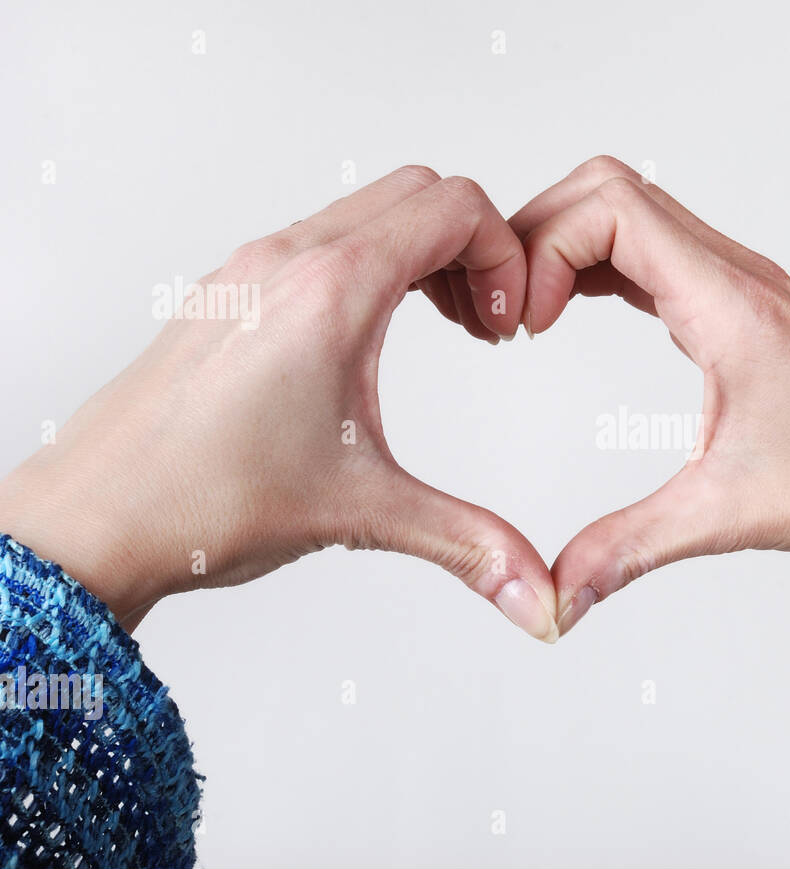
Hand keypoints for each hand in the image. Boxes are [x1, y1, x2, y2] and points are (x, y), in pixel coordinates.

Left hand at [0, 166, 559, 640]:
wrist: (91, 519)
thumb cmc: (200, 499)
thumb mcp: (362, 513)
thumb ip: (470, 545)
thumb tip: (540, 597)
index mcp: (331, 290)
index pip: (455, 208)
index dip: (508, 256)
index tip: (507, 325)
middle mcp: (287, 260)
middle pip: (418, 193)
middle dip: (473, 249)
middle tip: (483, 324)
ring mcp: (250, 271)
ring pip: (365, 211)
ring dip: (420, 255)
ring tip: (440, 330)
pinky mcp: (228, 293)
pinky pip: (318, 240)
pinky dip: (369, 267)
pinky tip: (367, 342)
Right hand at [509, 157, 789, 634]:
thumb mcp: (727, 515)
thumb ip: (629, 549)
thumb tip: (555, 595)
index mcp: (728, 304)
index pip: (610, 208)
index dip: (544, 248)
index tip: (525, 326)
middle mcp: (734, 273)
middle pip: (608, 188)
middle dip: (537, 236)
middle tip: (511, 315)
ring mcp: (738, 282)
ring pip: (630, 210)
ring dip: (566, 246)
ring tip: (530, 316)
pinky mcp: (740, 304)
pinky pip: (654, 251)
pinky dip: (598, 266)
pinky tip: (575, 315)